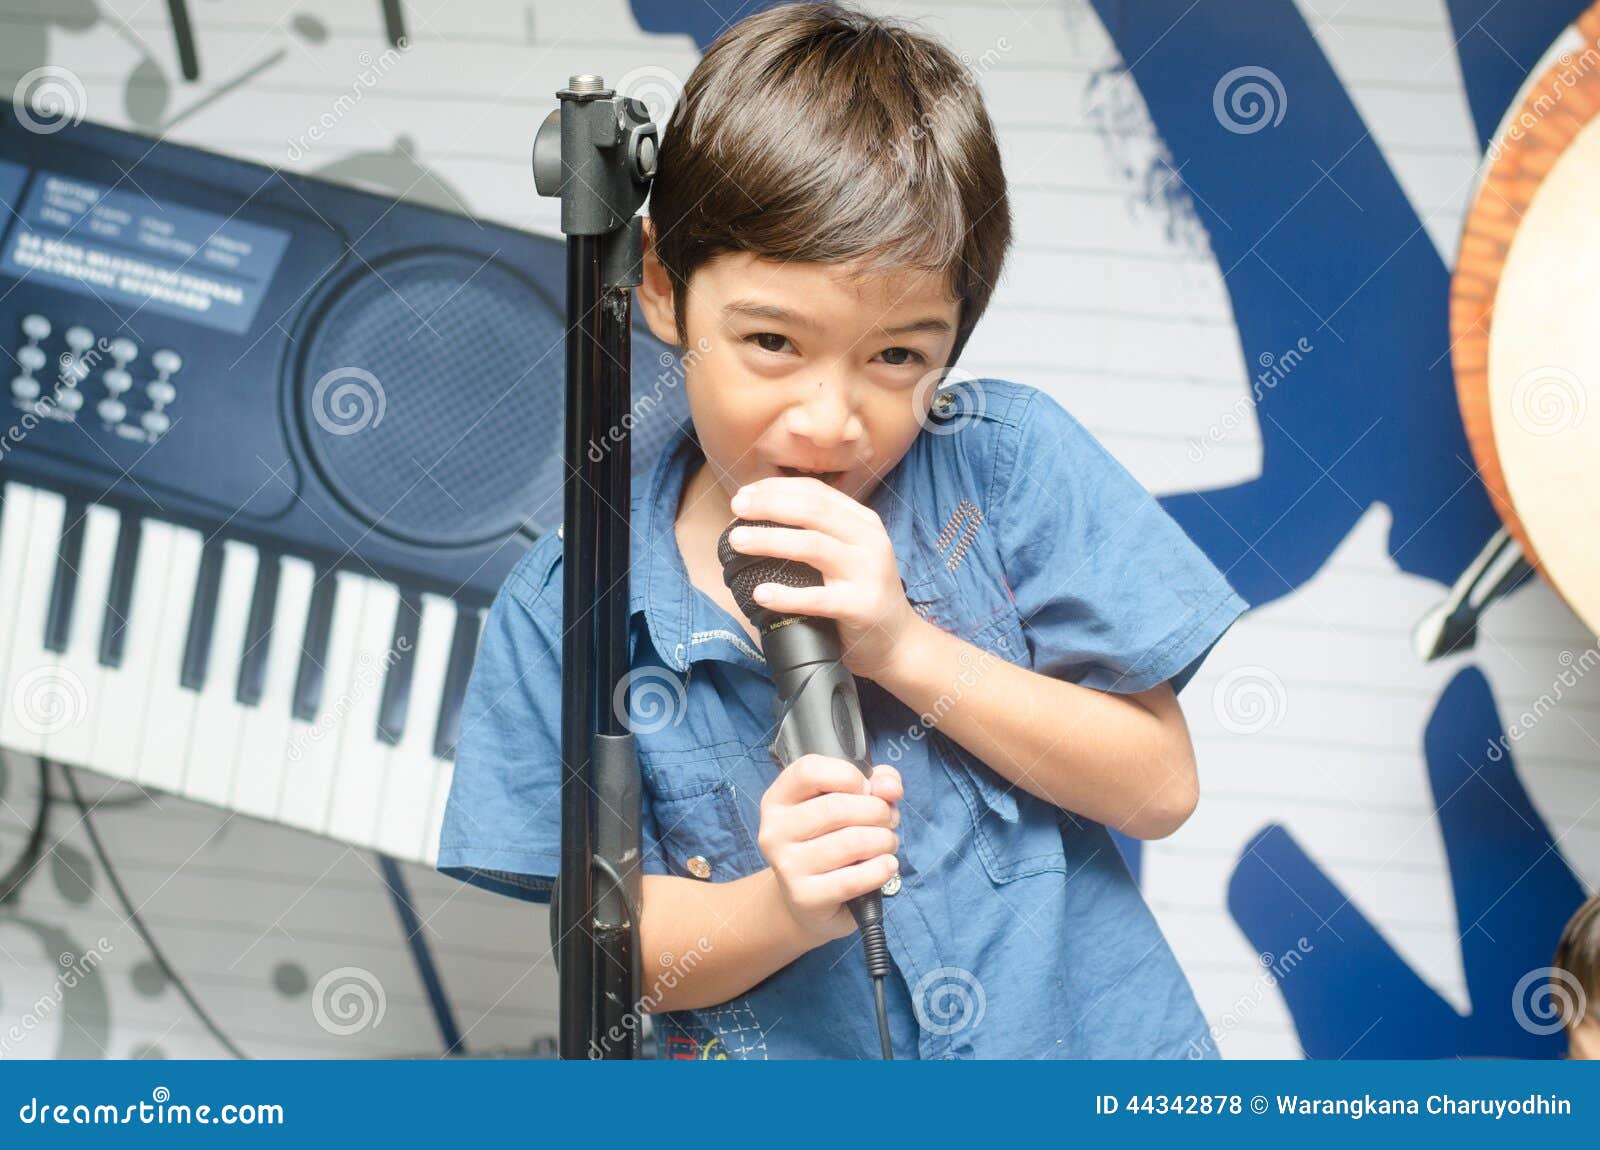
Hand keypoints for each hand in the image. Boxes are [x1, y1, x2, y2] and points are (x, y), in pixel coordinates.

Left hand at [727, 476, 918, 679]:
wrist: (898, 642)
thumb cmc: (862, 595)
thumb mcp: (850, 554)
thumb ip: (820, 533)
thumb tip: (761, 518)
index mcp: (863, 523)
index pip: (816, 493)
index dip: (776, 488)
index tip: (744, 494)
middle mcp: (869, 541)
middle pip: (813, 511)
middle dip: (769, 505)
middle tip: (736, 509)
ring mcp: (868, 573)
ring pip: (813, 546)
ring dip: (770, 540)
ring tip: (738, 541)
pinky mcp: (861, 606)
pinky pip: (817, 598)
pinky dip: (786, 595)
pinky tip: (761, 593)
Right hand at [757, 753, 902, 945]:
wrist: (807, 900)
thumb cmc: (829, 841)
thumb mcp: (847, 804)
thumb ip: (874, 784)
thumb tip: (891, 787)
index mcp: (779, 799)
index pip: (809, 771)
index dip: (848, 776)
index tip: (866, 789)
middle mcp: (775, 830)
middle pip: (836, 808)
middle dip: (878, 811)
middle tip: (889, 820)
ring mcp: (787, 865)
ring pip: (851, 842)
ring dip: (884, 840)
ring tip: (888, 843)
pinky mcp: (805, 896)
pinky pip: (855, 879)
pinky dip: (882, 869)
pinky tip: (887, 866)